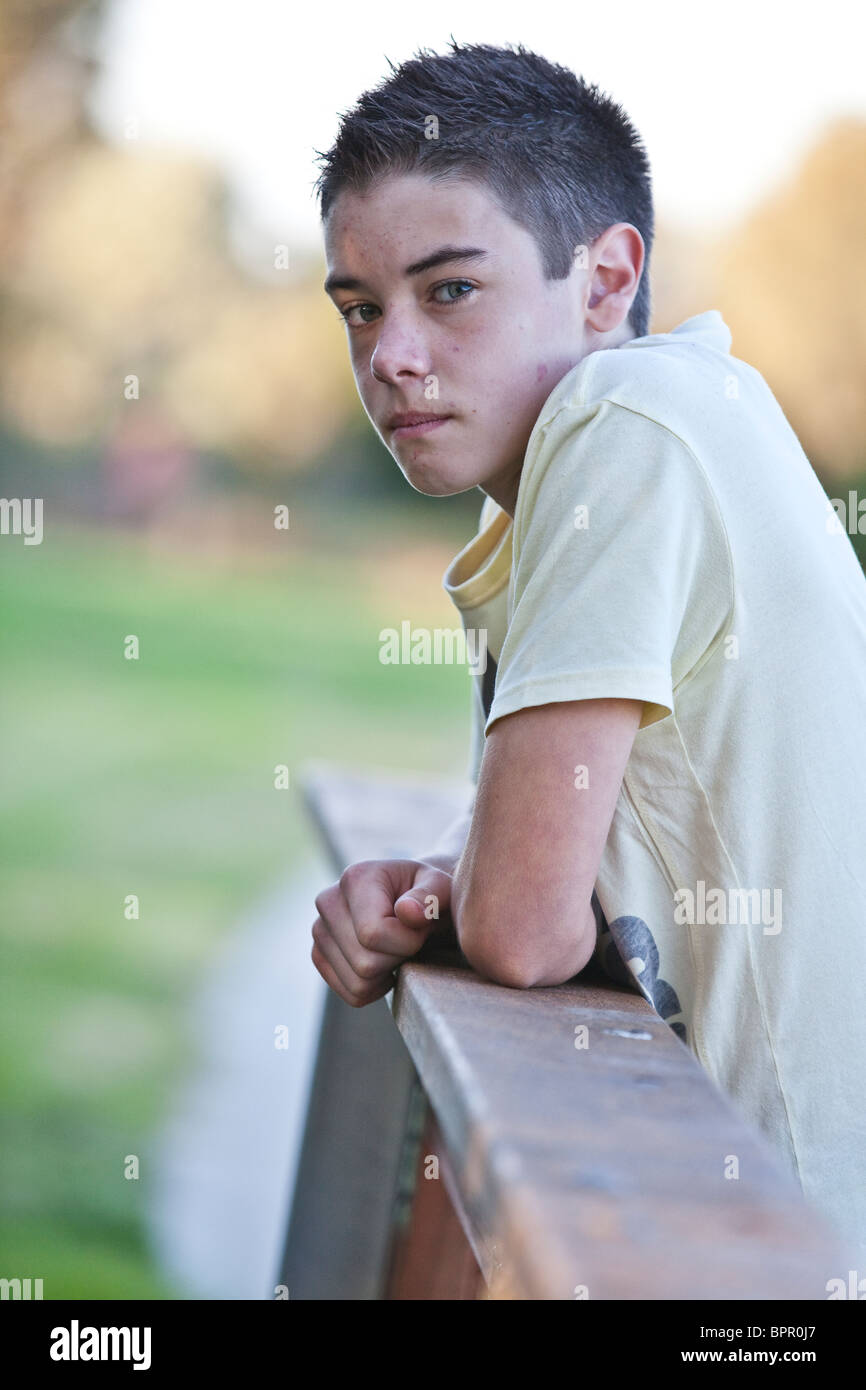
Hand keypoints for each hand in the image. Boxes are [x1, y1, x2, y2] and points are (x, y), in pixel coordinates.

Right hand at [311, 858, 454, 1006]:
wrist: (415, 902)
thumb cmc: (429, 895)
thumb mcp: (441, 888)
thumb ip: (429, 897)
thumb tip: (406, 912)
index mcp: (355, 878)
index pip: (372, 934)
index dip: (407, 941)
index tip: (420, 927)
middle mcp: (328, 901)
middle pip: (364, 963)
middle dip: (398, 958)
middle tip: (410, 938)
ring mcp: (319, 930)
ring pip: (358, 983)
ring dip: (388, 974)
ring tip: (398, 947)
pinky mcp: (320, 955)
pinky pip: (351, 994)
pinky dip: (376, 988)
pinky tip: (387, 963)